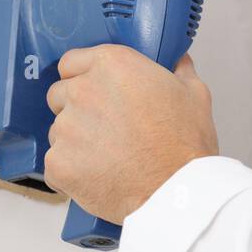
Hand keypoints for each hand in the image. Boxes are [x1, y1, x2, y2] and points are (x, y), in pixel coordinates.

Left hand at [45, 46, 217, 223]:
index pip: (72, 62)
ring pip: (58, 130)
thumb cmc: (184, 144)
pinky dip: (73, 170)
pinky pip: (56, 163)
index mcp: (113, 65)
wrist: (176, 190)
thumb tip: (176, 62)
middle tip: (106, 126)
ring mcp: (66, 128)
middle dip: (77, 108)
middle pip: (60, 94)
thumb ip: (178, 70)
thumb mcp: (195, 94)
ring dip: (75, 140)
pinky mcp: (58, 163)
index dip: (83, 76)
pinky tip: (99, 174)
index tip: (96, 89)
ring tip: (108, 155)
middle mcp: (83, 91)